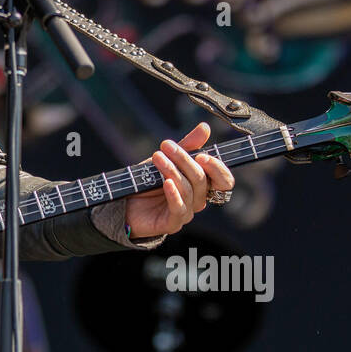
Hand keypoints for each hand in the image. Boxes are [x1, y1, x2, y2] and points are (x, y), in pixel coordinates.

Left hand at [123, 122, 233, 240]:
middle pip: (201, 180)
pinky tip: (166, 183)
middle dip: (184, 160)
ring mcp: (187, 213)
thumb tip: (205, 127)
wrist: (126, 203)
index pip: (224, 181)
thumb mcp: (168, 159)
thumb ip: (188, 146)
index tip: (201, 155)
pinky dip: (173, 194)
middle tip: (167, 146)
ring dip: (172, 171)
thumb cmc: (150, 181)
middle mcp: (198, 200)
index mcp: (202, 185)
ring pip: (188, 191)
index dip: (218, 169)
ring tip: (157, 157)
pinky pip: (178, 209)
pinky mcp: (172, 223)